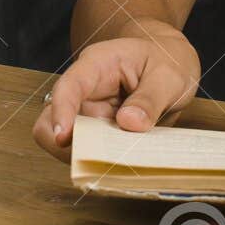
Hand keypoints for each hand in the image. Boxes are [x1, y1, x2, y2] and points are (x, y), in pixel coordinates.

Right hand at [32, 21, 200, 162]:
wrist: (171, 64)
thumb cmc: (166, 61)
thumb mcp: (168, 76)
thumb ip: (149, 98)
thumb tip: (128, 123)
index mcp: (96, 65)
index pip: (68, 86)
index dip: (61, 111)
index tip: (63, 137)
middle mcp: (85, 91)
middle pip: (52, 121)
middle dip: (70, 145)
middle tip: (104, 158)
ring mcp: (89, 114)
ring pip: (69, 144)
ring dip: (90, 158)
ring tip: (124, 160)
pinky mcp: (98, 133)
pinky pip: (91, 153)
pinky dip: (103, 163)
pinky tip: (127, 163)